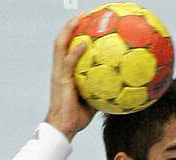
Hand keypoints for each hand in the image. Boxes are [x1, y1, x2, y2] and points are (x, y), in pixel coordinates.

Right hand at [45, 16, 95, 139]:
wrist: (63, 129)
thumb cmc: (76, 117)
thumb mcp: (92, 102)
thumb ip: (100, 91)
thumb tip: (117, 88)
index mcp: (64, 72)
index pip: (66, 48)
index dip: (73, 34)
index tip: (85, 24)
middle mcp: (59, 69)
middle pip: (61, 41)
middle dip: (70, 25)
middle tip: (83, 15)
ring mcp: (58, 73)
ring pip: (60, 45)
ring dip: (69, 29)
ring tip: (81, 18)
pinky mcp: (61, 80)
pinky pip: (68, 61)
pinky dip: (76, 51)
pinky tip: (85, 43)